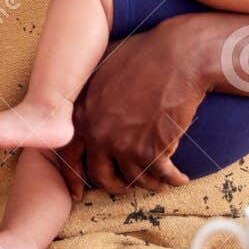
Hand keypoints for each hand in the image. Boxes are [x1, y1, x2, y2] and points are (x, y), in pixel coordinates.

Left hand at [62, 17, 207, 194]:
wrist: (177, 56)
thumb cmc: (143, 56)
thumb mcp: (101, 70)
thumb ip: (87, 96)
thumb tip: (81, 111)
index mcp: (81, 113)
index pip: (68, 155)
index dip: (73, 178)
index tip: (79, 192)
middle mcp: (96, 132)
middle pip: (100, 175)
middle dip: (116, 185)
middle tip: (126, 186)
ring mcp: (122, 144)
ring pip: (134, 179)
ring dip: (148, 183)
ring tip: (158, 180)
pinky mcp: (150, 151)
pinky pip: (160, 176)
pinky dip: (173, 180)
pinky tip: (180, 178)